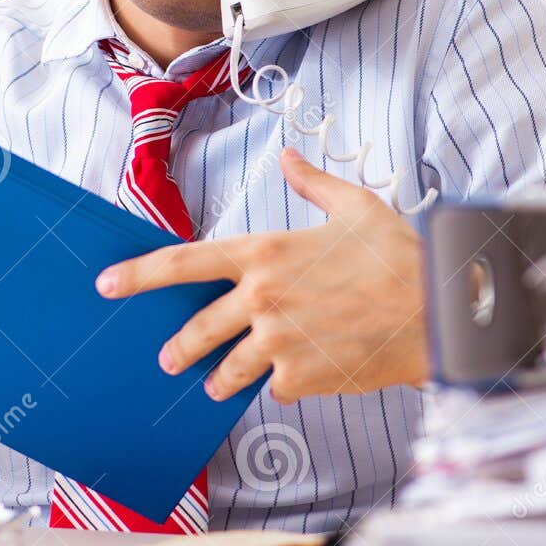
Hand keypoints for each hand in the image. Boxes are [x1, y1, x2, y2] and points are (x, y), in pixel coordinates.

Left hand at [95, 147, 428, 403]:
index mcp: (264, 251)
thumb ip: (312, 184)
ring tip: (215, 383)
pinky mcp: (300, 377)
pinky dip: (281, 384)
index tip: (107, 285)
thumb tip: (290, 158)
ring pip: (226, 370)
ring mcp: (277, 341)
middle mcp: (261, 297)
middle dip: (177, 347)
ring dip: (218, 378)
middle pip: (195, 330)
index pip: (181, 262)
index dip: (137, 275)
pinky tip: (298, 377)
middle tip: (167, 357)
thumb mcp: (355, 206)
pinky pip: (273, 387)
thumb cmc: (399, 255)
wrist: (438, 311)